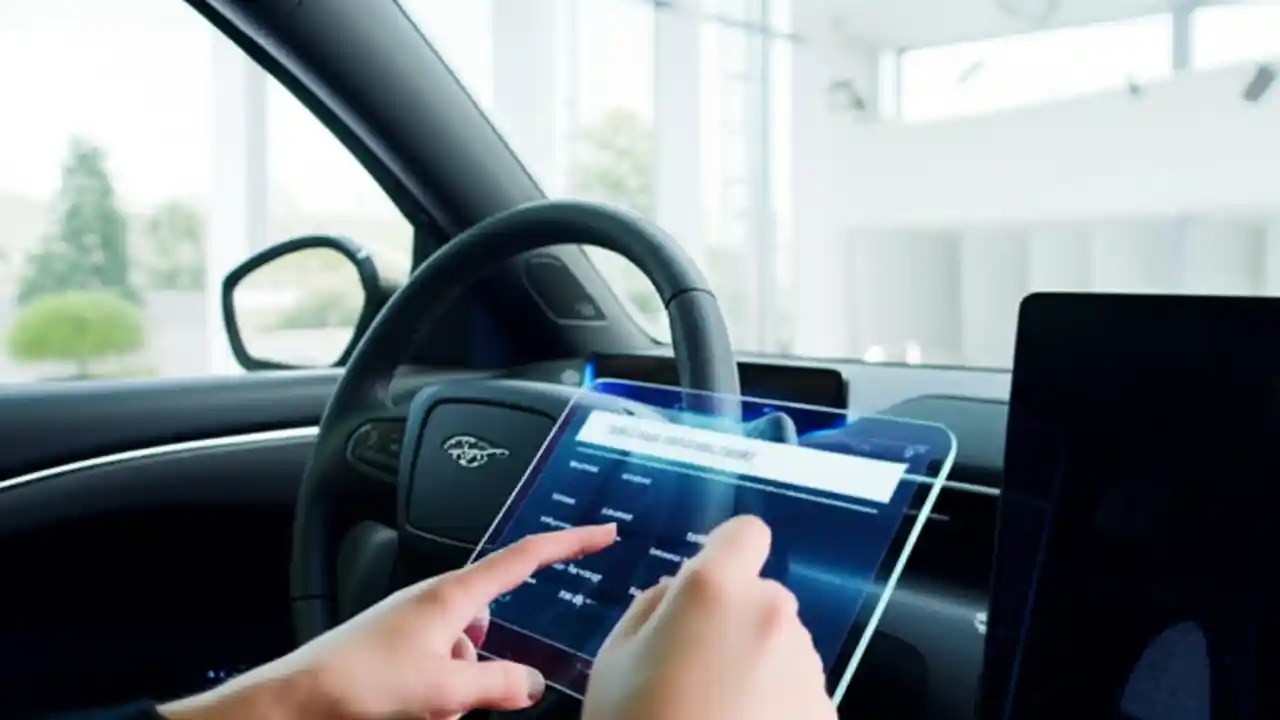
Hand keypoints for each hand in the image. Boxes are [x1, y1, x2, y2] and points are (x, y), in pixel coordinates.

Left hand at [161, 523, 616, 719]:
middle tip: (464, 698)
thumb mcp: (443, 689)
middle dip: (490, 663)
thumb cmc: (359, 682)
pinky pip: (439, 666)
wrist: (294, 700)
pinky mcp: (397, 646)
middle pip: (492, 622)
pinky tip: (416, 711)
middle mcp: (434, 601)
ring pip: (465, 653)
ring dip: (460, 685)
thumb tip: (532, 683)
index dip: (569, 543)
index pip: (525, 557)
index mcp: (453, 596)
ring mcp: (413, 622)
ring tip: (430, 710)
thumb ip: (498, 684)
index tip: (602, 533)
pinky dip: (439, 691)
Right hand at [583, 515, 834, 719]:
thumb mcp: (613, 662)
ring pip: (780, 645)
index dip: (725, 553)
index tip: (707, 587)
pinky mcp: (824, 711)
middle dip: (733, 621)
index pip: (744, 534)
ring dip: (756, 664)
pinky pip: (796, 690)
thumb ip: (650, 608)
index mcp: (716, 590)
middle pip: (759, 596)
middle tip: (693, 670)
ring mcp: (805, 665)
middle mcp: (772, 614)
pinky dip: (775, 706)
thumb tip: (676, 592)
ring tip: (715, 713)